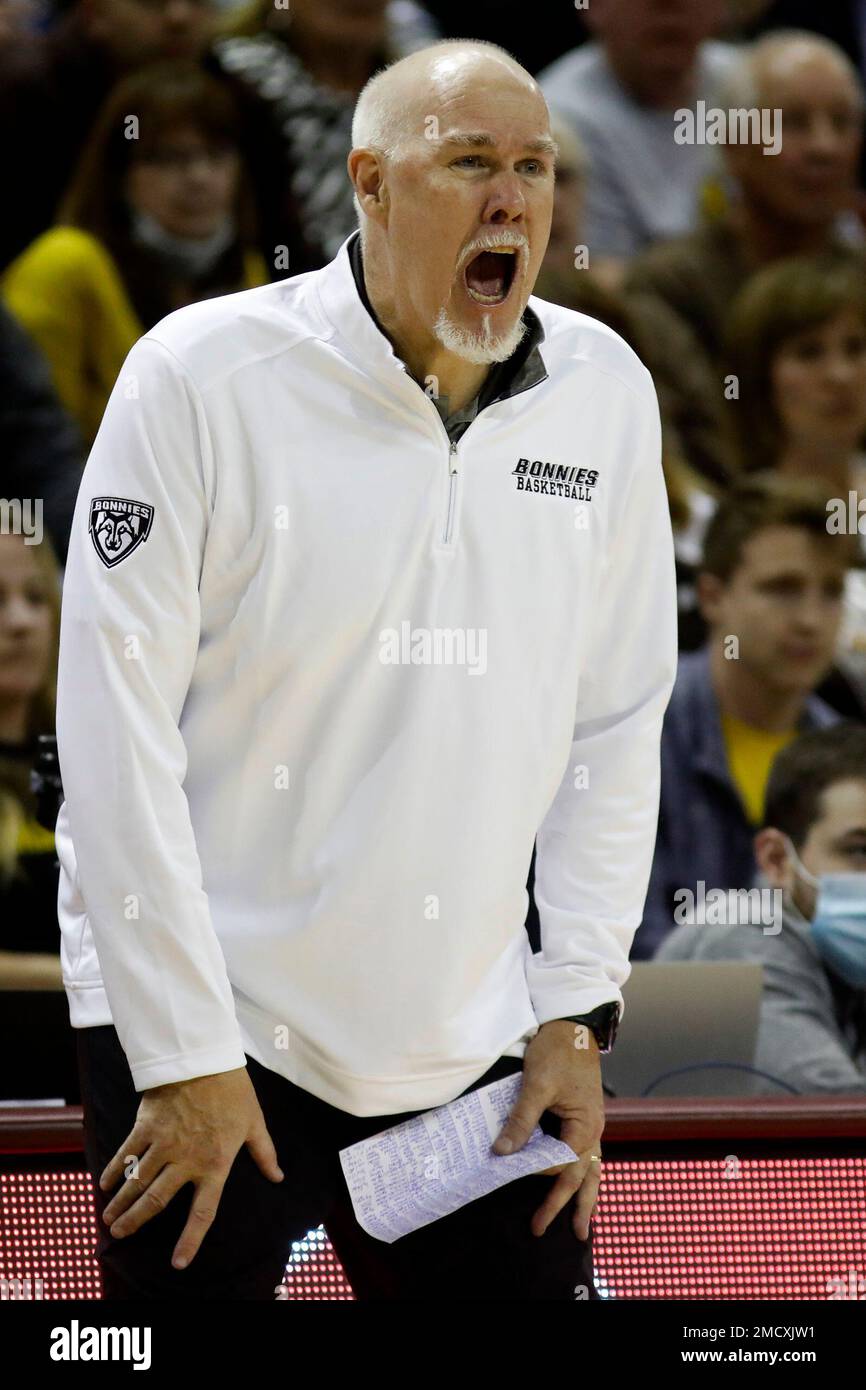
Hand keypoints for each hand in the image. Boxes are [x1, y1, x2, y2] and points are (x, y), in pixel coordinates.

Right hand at [99, 1066, 283, 1269]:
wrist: (205, 1056)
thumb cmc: (233, 1089)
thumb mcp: (254, 1122)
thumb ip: (264, 1152)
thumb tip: (277, 1176)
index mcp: (215, 1164)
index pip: (203, 1211)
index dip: (190, 1240)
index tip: (178, 1263)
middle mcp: (186, 1160)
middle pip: (156, 1201)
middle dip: (135, 1222)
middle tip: (118, 1235)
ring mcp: (163, 1144)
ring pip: (136, 1182)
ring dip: (120, 1203)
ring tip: (108, 1220)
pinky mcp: (146, 1126)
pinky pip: (125, 1154)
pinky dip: (113, 1170)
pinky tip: (103, 1184)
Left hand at [492, 1019, 603, 1239]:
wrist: (572, 1024)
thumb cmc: (556, 1051)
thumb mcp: (536, 1085)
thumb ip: (521, 1121)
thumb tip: (502, 1152)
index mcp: (586, 1124)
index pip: (563, 1162)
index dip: (539, 1171)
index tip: (515, 1171)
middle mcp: (593, 1129)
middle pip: (582, 1176)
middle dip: (569, 1205)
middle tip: (555, 1232)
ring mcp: (590, 1124)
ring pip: (590, 1169)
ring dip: (584, 1196)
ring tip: (581, 1226)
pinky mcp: (582, 1117)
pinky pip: (585, 1154)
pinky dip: (582, 1174)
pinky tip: (578, 1185)